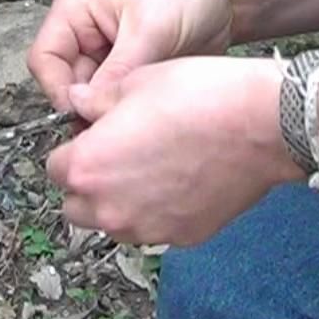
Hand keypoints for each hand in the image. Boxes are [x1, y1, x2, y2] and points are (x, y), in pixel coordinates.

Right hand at [27, 0, 242, 115]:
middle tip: (112, 128)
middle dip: (85, 106)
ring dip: (106, 111)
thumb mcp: (149, 30)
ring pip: (89, 98)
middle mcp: (84, 34)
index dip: (58, 90)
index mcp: (75, 10)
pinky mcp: (128, 74)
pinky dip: (124, 112)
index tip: (85, 113)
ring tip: (132, 123)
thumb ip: (117, 72)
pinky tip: (143, 119)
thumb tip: (89, 108)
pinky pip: (113, 101)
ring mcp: (106, 56)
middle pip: (65, 84)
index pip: (45, 59)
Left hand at [45, 56, 301, 246]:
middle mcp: (110, 209)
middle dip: (89, 182)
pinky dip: (159, 210)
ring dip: (121, 201)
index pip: (55, 168)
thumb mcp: (136, 81)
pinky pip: (154, 228)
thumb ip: (97, 100)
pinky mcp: (182, 238)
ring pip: (114, 222)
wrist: (263, 124)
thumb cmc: (202, 97)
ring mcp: (147, 229)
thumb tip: (79, 102)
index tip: (92, 136)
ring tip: (153, 167)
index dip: (73, 148)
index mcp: (88, 167)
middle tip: (118, 153)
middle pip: (77, 205)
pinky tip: (182, 179)